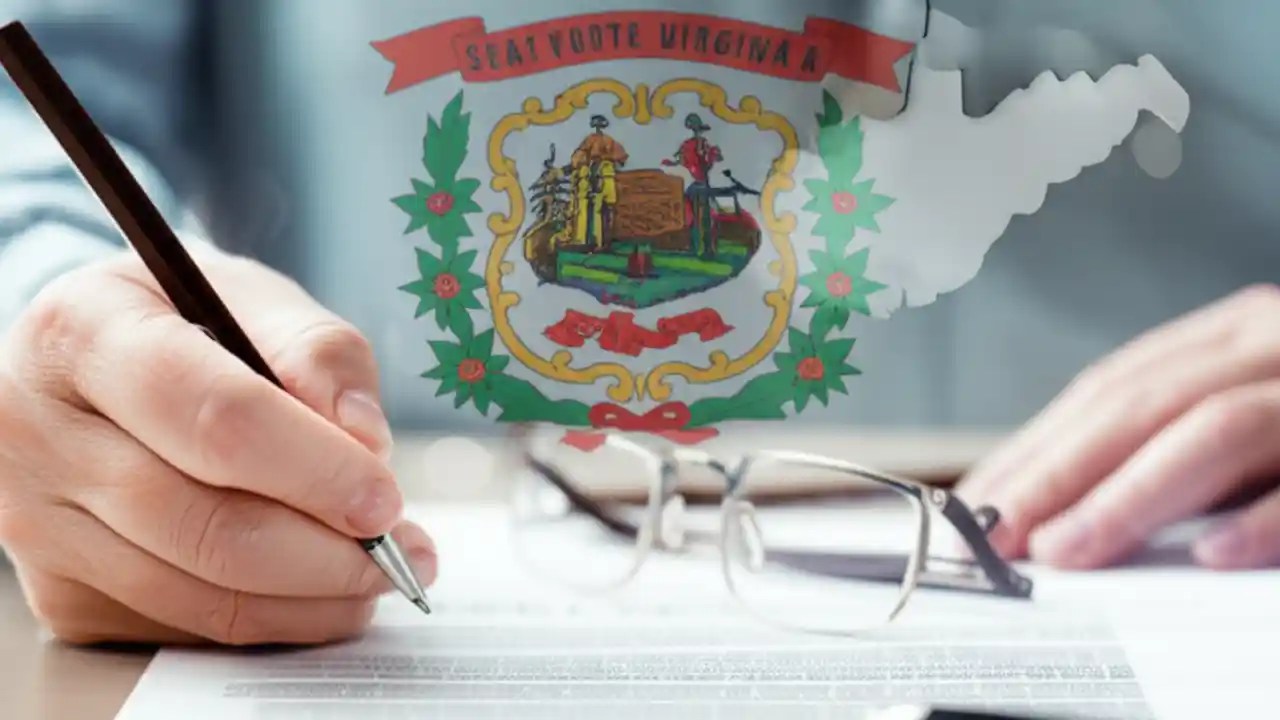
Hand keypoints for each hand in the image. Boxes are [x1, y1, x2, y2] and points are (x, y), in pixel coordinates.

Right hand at [0, 249, 436, 644]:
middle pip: (206, 525)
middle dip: (327, 553)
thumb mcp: (251, 298)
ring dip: (312, 597)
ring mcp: (39, 524)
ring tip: (378, 571)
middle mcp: (39, 434)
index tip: (386, 499)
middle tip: (402, 553)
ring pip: (199, 594)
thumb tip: (367, 443)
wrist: (82, 367)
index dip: (315, 468)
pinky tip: (316, 587)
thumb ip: (319, 352)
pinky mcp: (61, 591)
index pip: (216, 418)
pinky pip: (187, 626)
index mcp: (86, 335)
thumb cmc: (182, 324)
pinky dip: (272, 618)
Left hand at [957, 284, 1279, 570]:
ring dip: (1124, 497)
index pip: (1107, 390)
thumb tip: (1055, 507)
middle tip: (992, 535)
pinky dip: (1258, 519)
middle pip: (1138, 405)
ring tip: (1060, 550)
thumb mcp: (1248, 414)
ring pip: (1210, 429)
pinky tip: (1209, 554)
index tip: (973, 505)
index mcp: (1231, 336)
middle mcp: (1267, 344)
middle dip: (1054, 475)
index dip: (1032, 450)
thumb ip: (1171, 444)